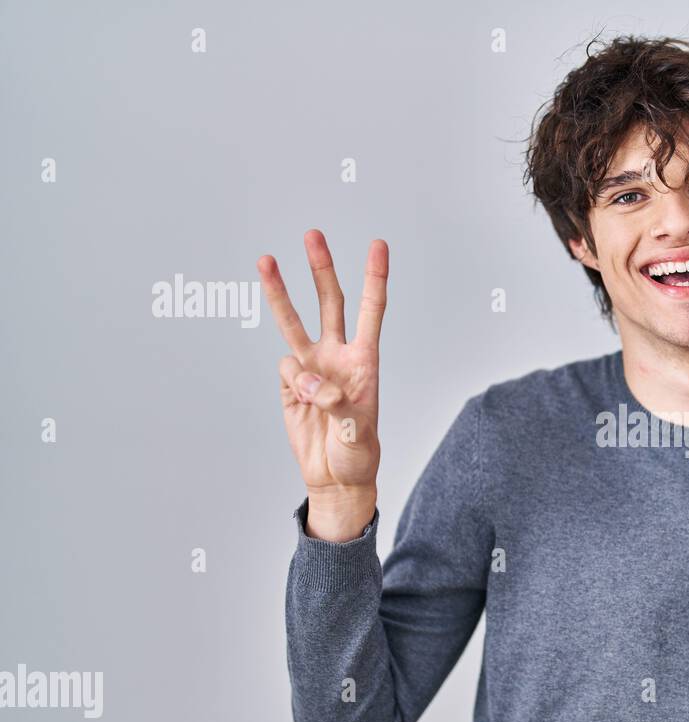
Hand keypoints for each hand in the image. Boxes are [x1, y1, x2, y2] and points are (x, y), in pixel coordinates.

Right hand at [259, 230, 387, 539]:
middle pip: (328, 303)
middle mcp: (337, 356)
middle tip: (313, 234)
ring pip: (294, 321)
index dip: (374, 278)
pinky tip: (306, 404)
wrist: (335, 477)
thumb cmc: (357, 454)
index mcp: (364, 361)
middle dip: (321, 269)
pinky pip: (285, 371)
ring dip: (280, 291)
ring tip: (266, 260)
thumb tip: (312, 383)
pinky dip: (294, 384)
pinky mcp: (290, 384)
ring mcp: (311, 368)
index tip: (378, 245)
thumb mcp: (357, 433)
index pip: (370, 311)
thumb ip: (336, 404)